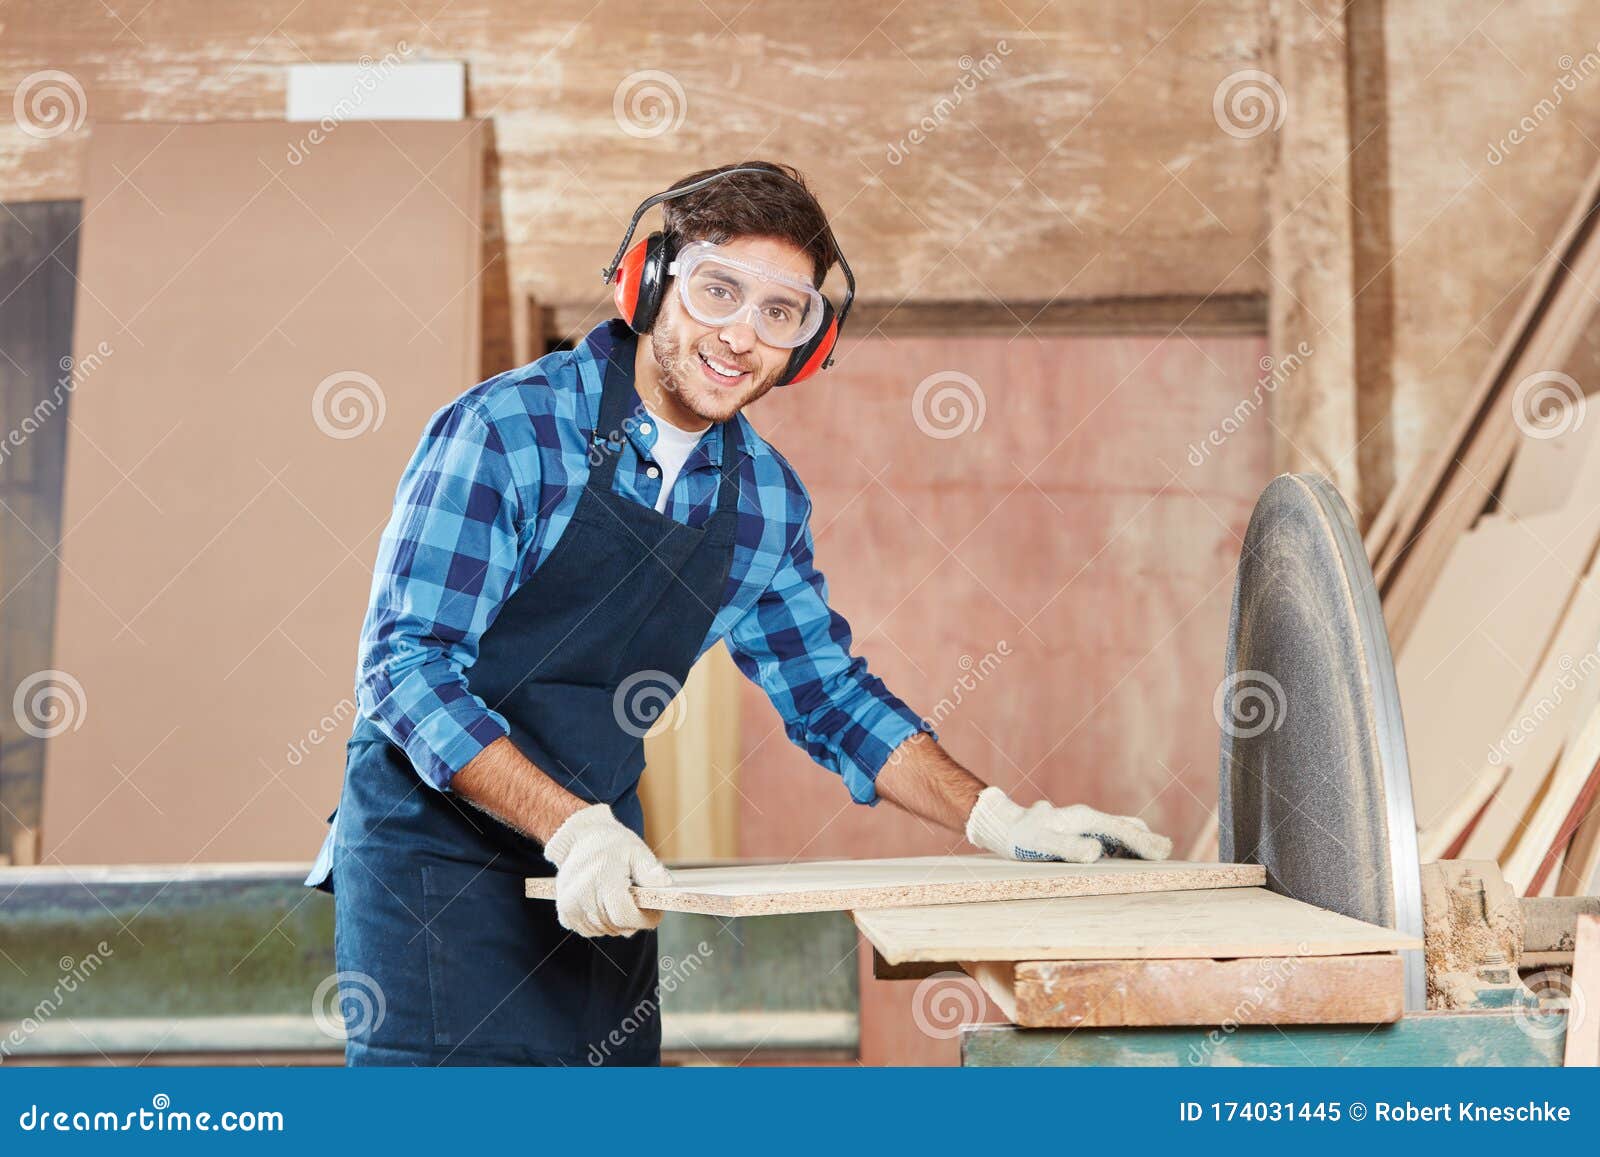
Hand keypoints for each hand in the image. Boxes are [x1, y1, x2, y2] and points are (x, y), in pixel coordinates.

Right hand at [543, 804, 673, 936]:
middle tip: (641, 905)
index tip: (655, 914)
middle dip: (634, 921)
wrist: (581, 839)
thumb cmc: (612, 844)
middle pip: (617, 926)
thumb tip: (666, 886)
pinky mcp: (565, 913)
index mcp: (602, 878)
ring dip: (617, 923)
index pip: (625, 916)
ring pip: (604, 931)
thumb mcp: (636, 850)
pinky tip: (604, 905)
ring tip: (621, 901)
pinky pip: (589, 931)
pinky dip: (601, 924)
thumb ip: (651, 870)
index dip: (645, 920)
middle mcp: (582, 895)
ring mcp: (570, 906)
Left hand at [965, 786, 1171, 862]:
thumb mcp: (1041, 843)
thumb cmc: (1023, 836)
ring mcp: (1086, 825)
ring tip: (1157, 857)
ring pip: (1120, 830)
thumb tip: (1096, 852)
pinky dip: (1125, 846)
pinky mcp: (1081, 833)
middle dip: (1147, 840)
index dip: (1143, 842)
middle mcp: (1088, 819)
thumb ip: (1068, 847)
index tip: (1163, 851)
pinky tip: (1131, 859)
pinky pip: (1109, 838)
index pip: (1121, 830)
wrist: (1006, 826)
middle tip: (1166, 854)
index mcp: (1084, 819)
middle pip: (1126, 827)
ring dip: (1138, 843)